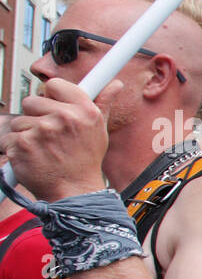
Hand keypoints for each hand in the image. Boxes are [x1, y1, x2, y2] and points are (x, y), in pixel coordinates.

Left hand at [3, 78, 121, 200]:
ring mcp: (41, 131)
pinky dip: (16, 149)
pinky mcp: (22, 144)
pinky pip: (8, 138)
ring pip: (19, 121)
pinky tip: (32, 157)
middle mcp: (64, 118)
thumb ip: (102, 103)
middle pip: (31, 101)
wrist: (74, 193)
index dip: (52, 97)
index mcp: (84, 111)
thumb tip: (115, 84)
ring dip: (26, 134)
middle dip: (36, 116)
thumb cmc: (85, 162)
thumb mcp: (99, 131)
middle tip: (49, 136)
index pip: (54, 85)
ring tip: (43, 150)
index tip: (55, 108)